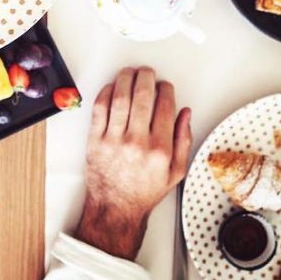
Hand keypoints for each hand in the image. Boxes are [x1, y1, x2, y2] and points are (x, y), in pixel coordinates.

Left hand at [76, 66, 190, 260]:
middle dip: (146, 77)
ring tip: (130, 72)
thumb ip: (183, 140)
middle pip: (142, 96)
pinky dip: (106, 92)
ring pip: (120, 98)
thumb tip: (185, 113)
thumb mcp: (176, 171)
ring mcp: (114, 139)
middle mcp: (137, 142)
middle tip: (147, 72)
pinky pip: (100, 108)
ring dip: (125, 79)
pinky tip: (113, 86)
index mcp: (160, 149)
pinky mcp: (95, 139)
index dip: (165, 89)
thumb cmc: (145, 190)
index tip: (165, 86)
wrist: (116, 207)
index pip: (165, 106)